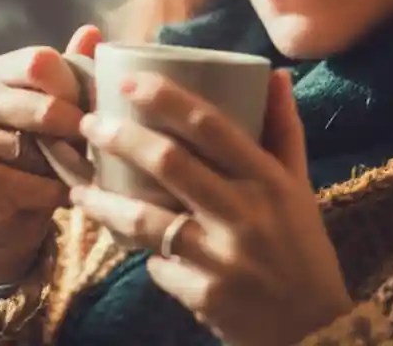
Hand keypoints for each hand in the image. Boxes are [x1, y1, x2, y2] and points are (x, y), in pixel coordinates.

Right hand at [0, 25, 101, 284]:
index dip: (75, 84)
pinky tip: (63, 192)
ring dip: (68, 162)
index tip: (93, 104)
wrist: (8, 211)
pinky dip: (59, 192)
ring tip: (78, 167)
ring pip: (40, 149)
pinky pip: (36, 184)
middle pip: (42, 106)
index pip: (41, 61)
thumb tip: (92, 31)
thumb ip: (72, 68)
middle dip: (76, 126)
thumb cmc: (40, 147)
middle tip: (96, 140)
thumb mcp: (57, 103)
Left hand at [69, 69, 353, 345]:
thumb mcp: (299, 187)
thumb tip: (273, 73)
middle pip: (170, 164)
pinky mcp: (204, 294)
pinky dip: (143, 254)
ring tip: (78, 190)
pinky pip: (157, 266)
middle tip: (89, 123)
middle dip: (121, 138)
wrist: (313, 329)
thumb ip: (283, 130)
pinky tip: (129, 245)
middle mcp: (245, 214)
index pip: (212, 127)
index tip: (129, 82)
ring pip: (146, 220)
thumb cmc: (302, 247)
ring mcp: (222, 257)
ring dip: (105, 202)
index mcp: (269, 181)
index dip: (167, 100)